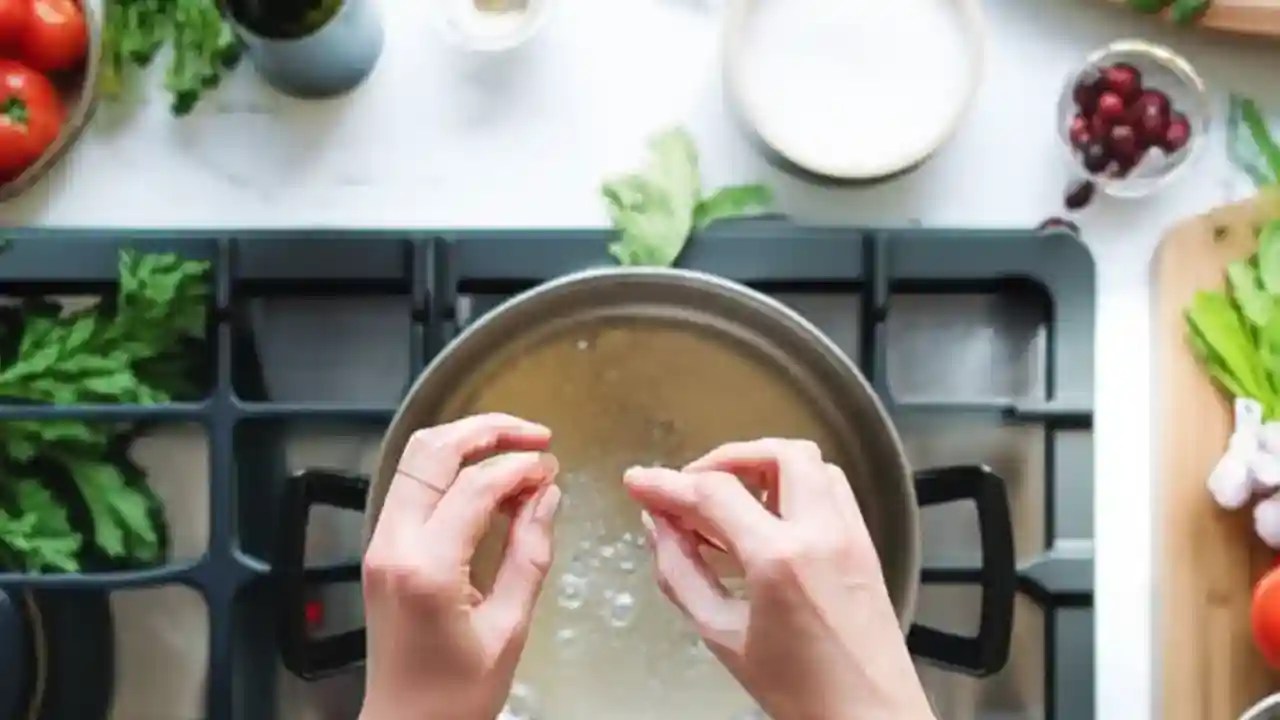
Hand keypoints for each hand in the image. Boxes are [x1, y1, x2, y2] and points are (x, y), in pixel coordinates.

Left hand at [359, 414, 561, 719]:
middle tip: (536, 435)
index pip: (475, 487)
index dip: (520, 467)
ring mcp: (380, 543)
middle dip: (488, 431)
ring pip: (415, 459)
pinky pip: (412, 486)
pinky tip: (490, 481)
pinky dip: (451, 469)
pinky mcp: (381, 548)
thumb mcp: (510, 627)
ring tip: (517, 450)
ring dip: (467, 443)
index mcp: (427, 568)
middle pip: (432, 451)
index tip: (552, 468)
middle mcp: (393, 545)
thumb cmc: (457, 694)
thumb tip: (547, 495)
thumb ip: (530, 553)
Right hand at [624, 439, 934, 719]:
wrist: (869, 717)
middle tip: (691, 488)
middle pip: (773, 453)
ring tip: (728, 501)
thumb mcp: (721, 634)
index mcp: (780, 559)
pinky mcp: (865, 542)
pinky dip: (792, 484)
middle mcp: (821, 531)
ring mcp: (851, 532)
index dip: (666, 484)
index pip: (713, 494)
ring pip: (808, 462)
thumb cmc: (794, 689)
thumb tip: (656, 526)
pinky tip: (764, 518)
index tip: (637, 483)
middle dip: (723, 460)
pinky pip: (828, 487)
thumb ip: (681, 573)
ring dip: (762, 466)